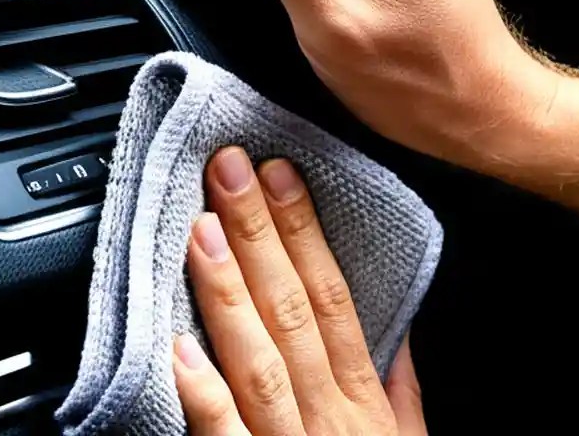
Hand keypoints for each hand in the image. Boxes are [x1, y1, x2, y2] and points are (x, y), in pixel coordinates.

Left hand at [174, 147, 426, 434]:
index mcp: (361, 397)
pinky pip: (224, 433)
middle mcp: (326, 415)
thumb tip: (401, 327)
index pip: (331, 298)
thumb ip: (399, 385)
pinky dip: (204, 392)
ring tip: (202, 228)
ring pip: (258, 361)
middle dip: (261, 234)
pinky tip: (177, 346)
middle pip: (292, 312)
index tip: (280, 173)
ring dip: (229, 290)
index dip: (305, 232)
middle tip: (229, 169)